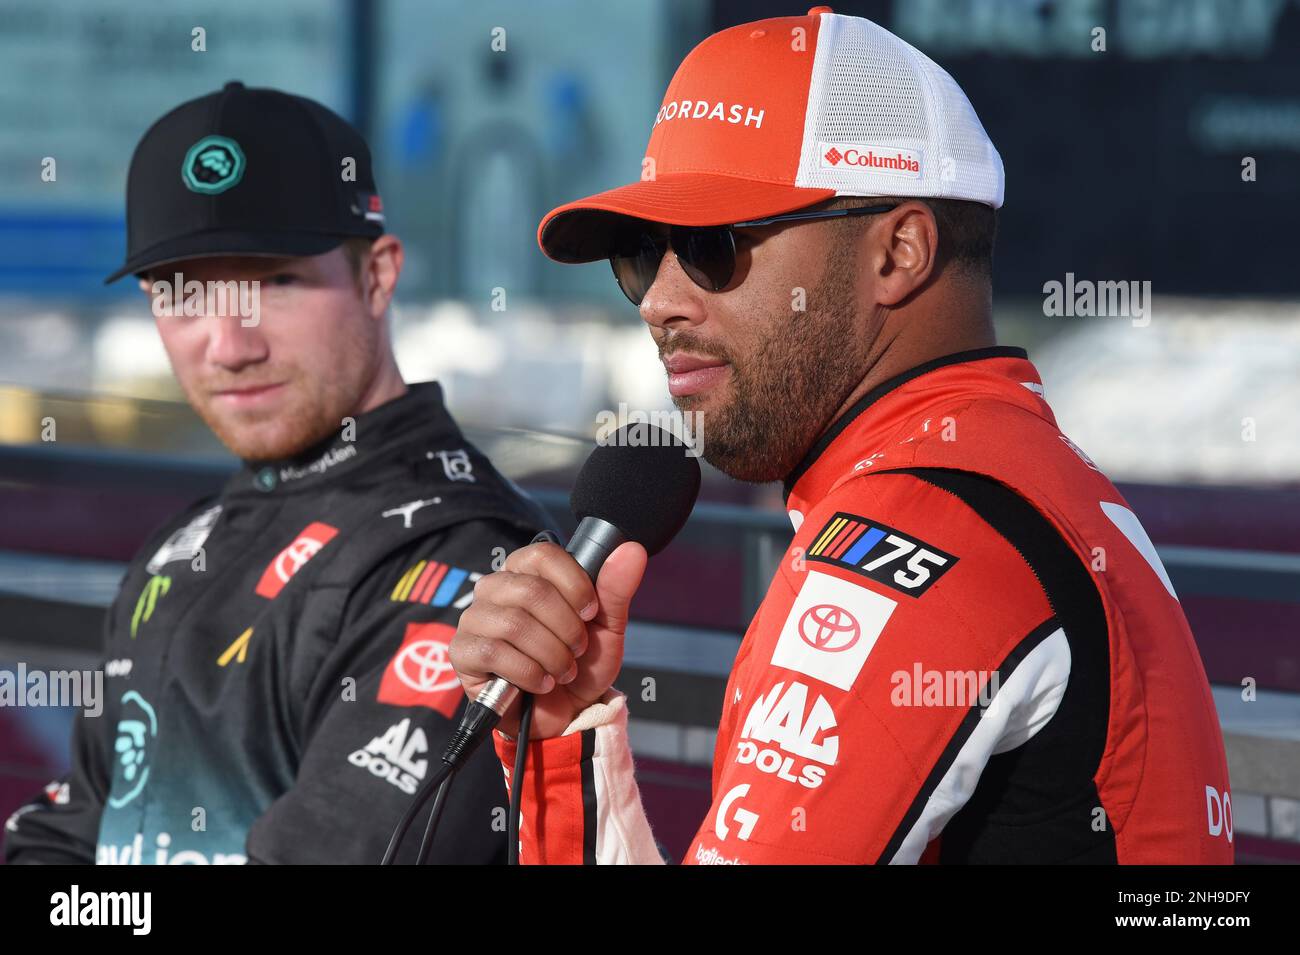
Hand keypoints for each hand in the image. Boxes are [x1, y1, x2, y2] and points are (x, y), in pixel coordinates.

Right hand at [450, 540, 646, 737]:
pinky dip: (529, 673)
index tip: (591, 612)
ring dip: (551, 654)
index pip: (543, 554)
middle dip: (567, 628)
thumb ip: (616, 589)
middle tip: (577, 650)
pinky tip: (540, 683)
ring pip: (514, 623)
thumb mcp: (607, 628)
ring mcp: (475, 619)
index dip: (574, 584)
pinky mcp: (463, 652)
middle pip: (531, 591)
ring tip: (562, 671)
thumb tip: (631, 550)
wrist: (567, 714)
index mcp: (528, 572)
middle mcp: (496, 588)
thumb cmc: (582, 664)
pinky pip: (494, 652)